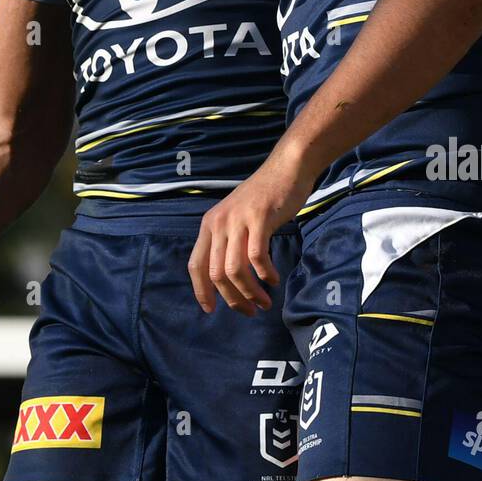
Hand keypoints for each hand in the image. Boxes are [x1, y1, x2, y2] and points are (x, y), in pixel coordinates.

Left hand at [187, 153, 311, 315]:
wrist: (286, 169)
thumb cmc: (264, 197)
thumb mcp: (236, 217)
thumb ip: (228, 241)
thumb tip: (226, 278)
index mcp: (209, 224)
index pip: (195, 265)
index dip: (201, 291)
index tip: (211, 310)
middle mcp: (218, 223)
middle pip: (216, 273)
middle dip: (232, 299)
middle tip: (249, 311)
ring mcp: (238, 220)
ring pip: (235, 270)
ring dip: (250, 293)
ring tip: (264, 303)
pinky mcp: (259, 219)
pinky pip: (257, 257)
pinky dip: (265, 274)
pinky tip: (274, 280)